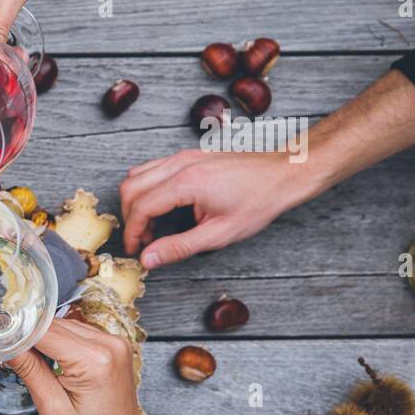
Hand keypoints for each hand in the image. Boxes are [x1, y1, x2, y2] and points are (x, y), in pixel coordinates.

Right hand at [6, 318, 153, 414]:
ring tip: (29, 361)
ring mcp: (116, 343)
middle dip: (30, 337)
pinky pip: (79, 334)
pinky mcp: (115, 346)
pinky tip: (51, 359)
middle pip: (56, 325)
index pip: (45, 331)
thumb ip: (30, 371)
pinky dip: (61, 343)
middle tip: (8, 353)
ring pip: (66, 326)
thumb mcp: (52, 409)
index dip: (18, 333)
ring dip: (45, 339)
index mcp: (95, 360)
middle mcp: (110, 344)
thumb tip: (6, 344)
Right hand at [120, 149, 315, 269]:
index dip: (132, 232)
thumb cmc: (259, 200)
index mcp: (187, 182)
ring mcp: (183, 156)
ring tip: (152, 227)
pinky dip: (147, 189)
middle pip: (131, 188)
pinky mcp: (187, 155)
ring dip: (137, 202)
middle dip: (130, 218)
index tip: (135, 251)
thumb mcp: (220, 234)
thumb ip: (179, 247)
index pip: (141, 206)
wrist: (284, 172)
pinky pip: (152, 169)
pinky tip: (162, 208)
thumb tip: (148, 259)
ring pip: (137, 175)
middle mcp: (180, 164)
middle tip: (143, 241)